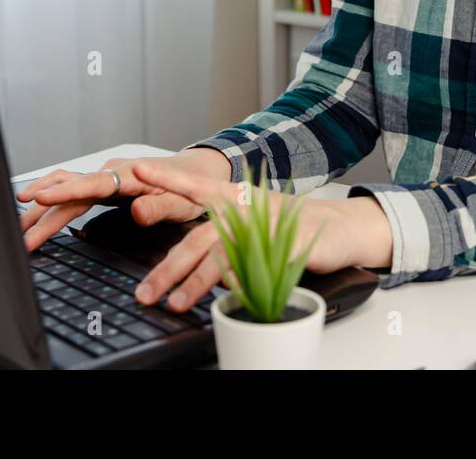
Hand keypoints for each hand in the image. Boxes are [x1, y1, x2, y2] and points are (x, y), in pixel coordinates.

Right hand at [16, 149, 230, 251]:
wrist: (197, 172)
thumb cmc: (192, 188)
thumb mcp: (182, 203)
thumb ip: (159, 208)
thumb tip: (138, 211)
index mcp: (129, 175)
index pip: (90, 184)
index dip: (63, 192)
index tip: (38, 198)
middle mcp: (112, 173)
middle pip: (70, 191)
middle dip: (43, 212)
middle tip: (21, 235)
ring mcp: (106, 177)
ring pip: (67, 188)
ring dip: (42, 205)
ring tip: (19, 225)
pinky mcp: (104, 185)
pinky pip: (73, 190)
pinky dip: (53, 199)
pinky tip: (37, 210)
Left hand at [125, 159, 375, 312]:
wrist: (340, 226)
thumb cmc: (289, 224)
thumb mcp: (250, 218)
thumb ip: (219, 232)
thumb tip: (179, 255)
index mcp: (234, 199)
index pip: (194, 186)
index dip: (165, 179)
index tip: (135, 171)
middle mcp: (245, 210)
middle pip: (198, 238)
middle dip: (168, 267)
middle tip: (146, 291)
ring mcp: (266, 229)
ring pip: (222, 256)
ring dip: (197, 282)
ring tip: (177, 303)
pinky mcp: (286, 247)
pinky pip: (257, 268)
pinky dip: (238, 283)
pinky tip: (224, 298)